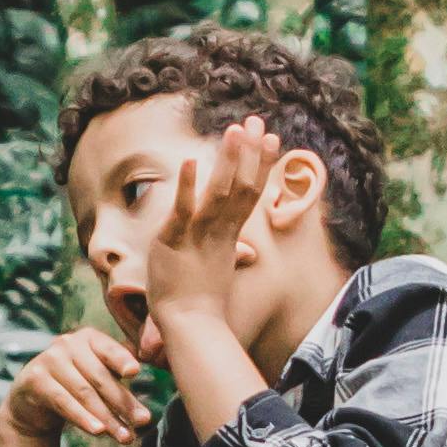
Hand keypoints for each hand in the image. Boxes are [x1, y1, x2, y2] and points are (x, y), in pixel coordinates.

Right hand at [0, 327, 148, 446]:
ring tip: (125, 436)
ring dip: (107, 416)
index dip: (122, 360)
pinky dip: (82, 418)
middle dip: (123, 402)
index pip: (109, 349)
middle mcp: (68, 343)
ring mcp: (49, 360)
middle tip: (143, 421)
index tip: (135, 372)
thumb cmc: (76, 386)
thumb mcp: (99, 377)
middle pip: (100, 376)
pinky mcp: (35, 379)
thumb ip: (120, 378)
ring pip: (84, 392)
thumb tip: (144, 393)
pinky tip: (98, 432)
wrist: (34, 401)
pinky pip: (63, 401)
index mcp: (89, 338)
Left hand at [139, 120, 281, 335]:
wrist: (191, 325)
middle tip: (257, 121)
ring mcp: (198, 234)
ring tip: (234, 130)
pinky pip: (183, 209)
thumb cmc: (202, 302)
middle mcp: (219, 230)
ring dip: (228, 160)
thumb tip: (247, 253)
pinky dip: (188, 186)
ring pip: (218, 192)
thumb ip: (231, 254)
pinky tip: (192, 162)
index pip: (249, 193)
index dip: (260, 165)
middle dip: (250, 153)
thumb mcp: (220, 269)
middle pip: (242, 185)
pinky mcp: (174, 240)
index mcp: (230, 235)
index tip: (271, 139)